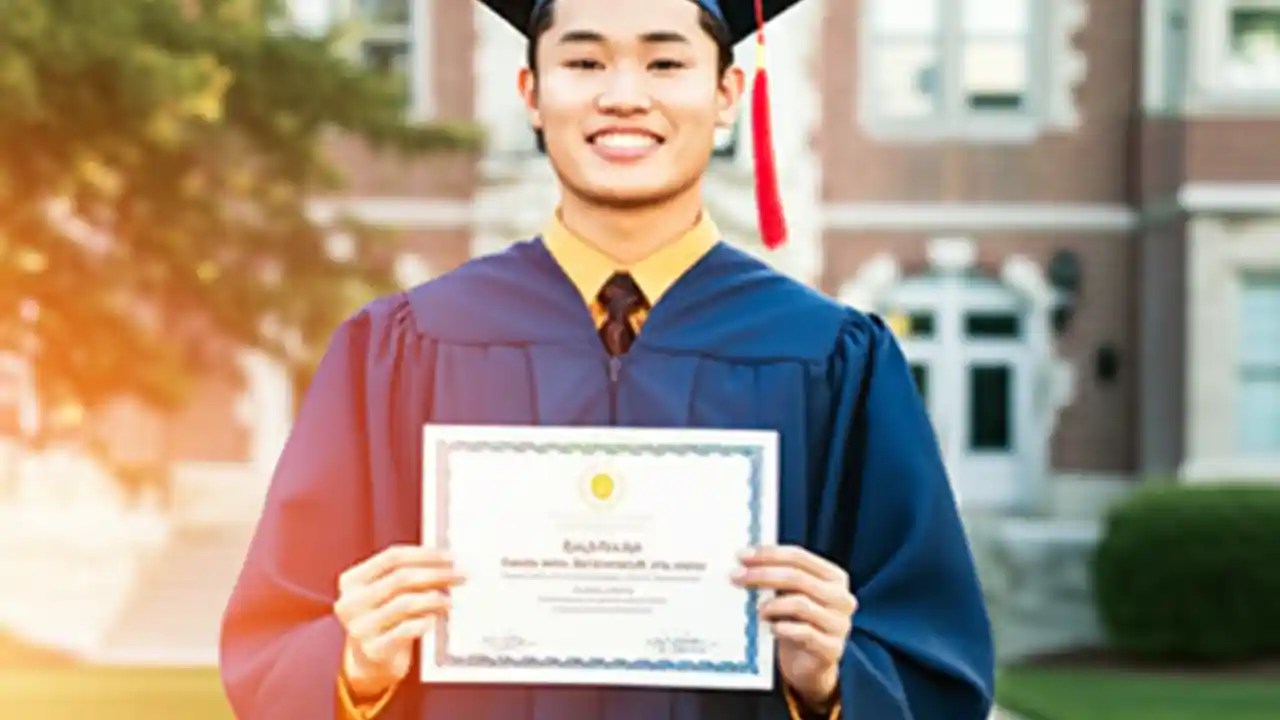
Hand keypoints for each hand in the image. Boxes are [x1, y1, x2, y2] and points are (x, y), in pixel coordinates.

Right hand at [333, 545, 465, 699]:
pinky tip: (434, 619)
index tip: (451, 558)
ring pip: (406, 603)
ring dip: (435, 598)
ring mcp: (360, 627)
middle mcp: (351, 602)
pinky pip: (406, 629)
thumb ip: (410, 574)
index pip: (392, 557)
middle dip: (437, 574)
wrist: (370, 661)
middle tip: (461, 575)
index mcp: (352, 580)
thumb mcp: (387, 592)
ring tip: (450, 600)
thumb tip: (448, 562)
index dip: (425, 554)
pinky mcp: (374, 649)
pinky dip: (425, 621)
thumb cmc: (386, 617)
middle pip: (401, 578)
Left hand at [733, 546, 856, 710]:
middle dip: (762, 575)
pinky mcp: (831, 649)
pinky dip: (784, 628)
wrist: (808, 665)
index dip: (769, 554)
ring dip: (772, 605)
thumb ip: (777, 577)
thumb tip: (743, 561)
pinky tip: (771, 628)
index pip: (799, 557)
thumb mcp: (790, 596)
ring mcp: (839, 624)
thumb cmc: (796, 622)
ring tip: (757, 610)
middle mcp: (841, 598)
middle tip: (736, 577)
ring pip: (801, 604)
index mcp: (834, 577)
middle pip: (797, 578)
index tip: (741, 556)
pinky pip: (805, 633)